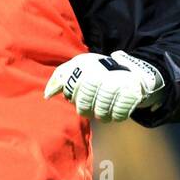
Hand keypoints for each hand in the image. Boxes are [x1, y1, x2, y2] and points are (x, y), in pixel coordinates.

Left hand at [44, 49, 163, 121]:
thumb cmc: (98, 75)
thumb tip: (47, 95)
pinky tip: (115, 112)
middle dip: (85, 107)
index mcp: (87, 63)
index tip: (75, 97)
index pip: (72, 84)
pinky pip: (118, 114)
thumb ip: (60, 80)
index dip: (71, 95)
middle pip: (86, 99)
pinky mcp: (132, 92)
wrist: (131, 73)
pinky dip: (115, 116)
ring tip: (102, 110)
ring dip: (101, 115)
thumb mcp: (78, 71)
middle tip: (88, 108)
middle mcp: (103, 70)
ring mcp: (119, 81)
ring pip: (101, 110)